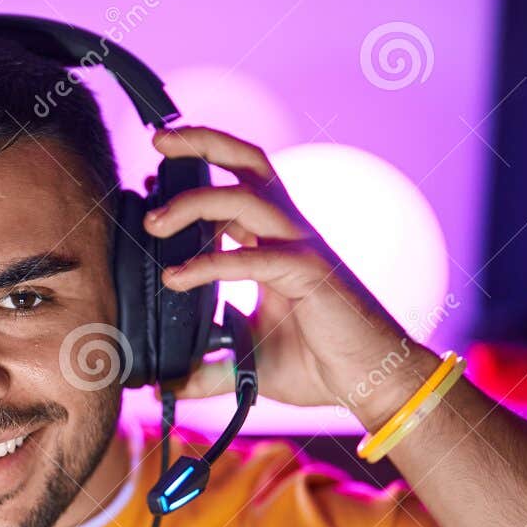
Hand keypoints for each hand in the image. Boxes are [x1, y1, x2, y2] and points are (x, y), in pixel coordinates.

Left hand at [141, 126, 440, 428]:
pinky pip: (252, 258)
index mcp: (275, 243)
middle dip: (204, 142)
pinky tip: (175, 278)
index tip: (156, 170)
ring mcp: (301, 249)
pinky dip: (208, 264)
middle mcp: (288, 235)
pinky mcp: (309, 274)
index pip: (237, 186)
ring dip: (194, 201)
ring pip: (245, 197)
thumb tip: (166, 385)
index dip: (199, 170)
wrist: (372, 382)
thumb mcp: (247, 365)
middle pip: (249, 164)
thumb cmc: (318, 365)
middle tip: (159, 142)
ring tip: (153, 223)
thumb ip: (207, 368)